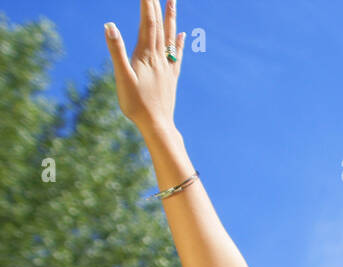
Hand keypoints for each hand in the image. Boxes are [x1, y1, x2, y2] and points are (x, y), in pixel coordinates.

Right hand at [105, 0, 183, 133]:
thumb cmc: (136, 104)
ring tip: (173, 2)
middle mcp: (159, 58)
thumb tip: (109, 25)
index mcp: (146, 55)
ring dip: (170, 18)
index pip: (147, 23)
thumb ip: (116, 50)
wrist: (157, 125)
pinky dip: (178, 42)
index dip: (147, 4)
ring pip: (169, 37)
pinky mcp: (171, 77)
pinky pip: (176, 54)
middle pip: (159, 26)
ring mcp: (167, 67)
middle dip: (158, 5)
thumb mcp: (122, 77)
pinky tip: (181, 34)